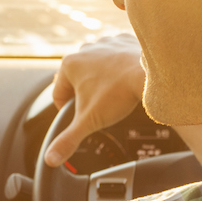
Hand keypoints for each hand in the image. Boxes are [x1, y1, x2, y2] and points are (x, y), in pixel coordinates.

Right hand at [45, 34, 146, 166]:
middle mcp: (85, 50)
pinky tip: (126, 80)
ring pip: (97, 68)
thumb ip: (67, 141)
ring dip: (101, 80)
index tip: (79, 117)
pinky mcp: (124, 41)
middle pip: (78, 80)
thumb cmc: (119, 93)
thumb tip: (50, 159)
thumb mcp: (88, 122)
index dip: (66, 111)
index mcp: (69, 65)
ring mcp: (105, 43)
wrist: (151, 75)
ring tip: (114, 94)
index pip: (58, 94)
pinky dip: (119, 68)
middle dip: (87, 95)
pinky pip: (116, 58)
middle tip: (100, 107)